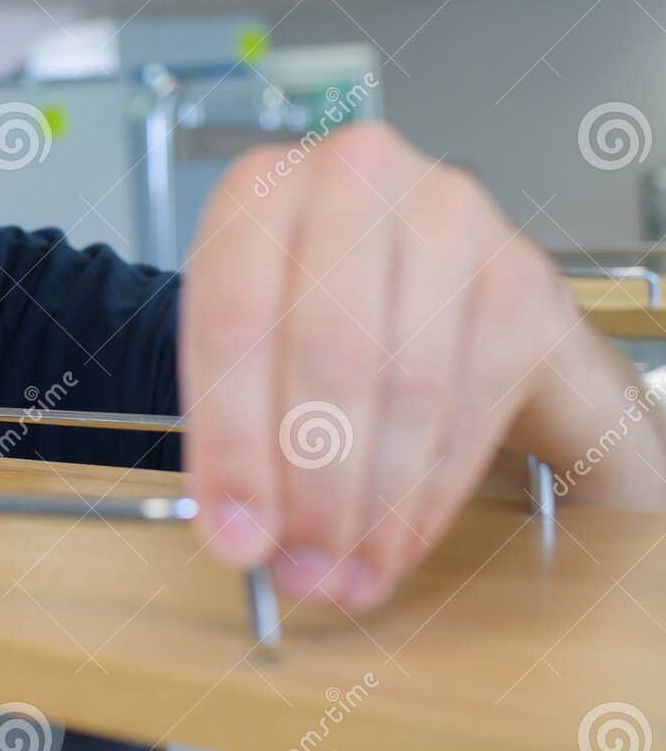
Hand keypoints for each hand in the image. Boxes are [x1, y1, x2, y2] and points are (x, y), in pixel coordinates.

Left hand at [180, 122, 603, 610]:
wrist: (428, 282)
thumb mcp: (246, 349)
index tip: (233, 533)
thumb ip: (232, 434)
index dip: (233, 442)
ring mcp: (447, 217)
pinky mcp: (520, 275)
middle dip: (311, 484)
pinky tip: (397, 537)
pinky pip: (474, 401)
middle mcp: (353, 179)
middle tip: (300, 568)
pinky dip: (431, 489)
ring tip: (346, 571)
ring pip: (406, 382)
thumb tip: (241, 536)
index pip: (233, 319)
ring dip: (374, 502)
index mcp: (257, 190)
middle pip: (327, 351)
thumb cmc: (316, 309)